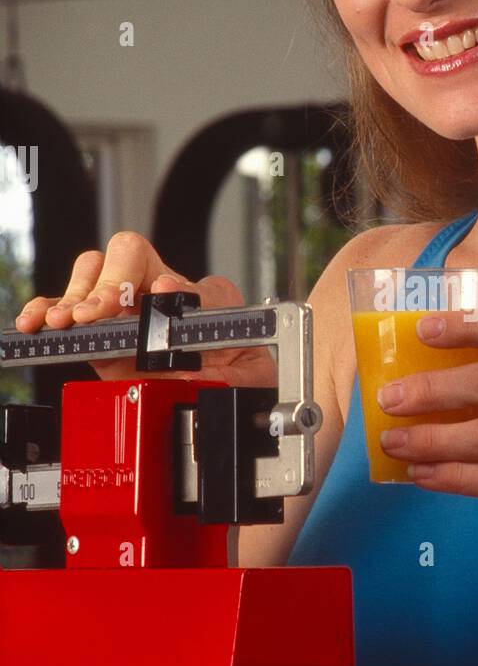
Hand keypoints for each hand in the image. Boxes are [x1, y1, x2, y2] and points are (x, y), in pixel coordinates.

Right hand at [13, 231, 275, 388]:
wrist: (222, 411)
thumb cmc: (240, 383)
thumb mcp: (253, 370)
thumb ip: (231, 347)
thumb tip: (179, 317)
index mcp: (200, 299)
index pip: (179, 275)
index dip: (169, 284)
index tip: (161, 296)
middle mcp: (158, 296)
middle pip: (127, 254)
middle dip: (111, 280)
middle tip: (101, 310)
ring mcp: (125, 314)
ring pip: (93, 271)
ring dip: (77, 293)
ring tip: (69, 321)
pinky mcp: (97, 337)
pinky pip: (65, 309)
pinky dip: (46, 308)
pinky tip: (37, 322)